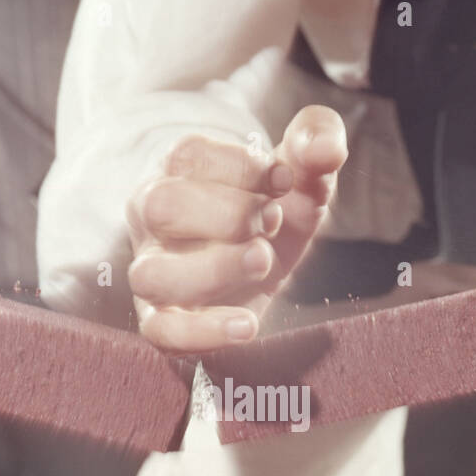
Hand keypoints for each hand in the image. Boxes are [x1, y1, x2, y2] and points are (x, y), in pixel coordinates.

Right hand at [126, 105, 346, 352]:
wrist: (262, 264)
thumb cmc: (273, 209)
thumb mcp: (299, 172)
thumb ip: (315, 142)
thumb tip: (323, 149)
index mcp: (177, 171)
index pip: (189, 157)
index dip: (242, 168)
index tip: (283, 182)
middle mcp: (152, 218)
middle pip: (162, 207)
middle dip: (227, 215)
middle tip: (272, 222)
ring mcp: (152, 271)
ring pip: (153, 275)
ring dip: (214, 270)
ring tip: (263, 262)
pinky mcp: (162, 319)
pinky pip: (161, 331)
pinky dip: (203, 332)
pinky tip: (248, 326)